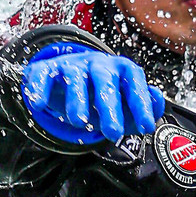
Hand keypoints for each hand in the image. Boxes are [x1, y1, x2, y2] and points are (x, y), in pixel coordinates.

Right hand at [21, 44, 164, 144]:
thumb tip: (157, 105)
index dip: (141, 104)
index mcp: (120, 69)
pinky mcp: (48, 68)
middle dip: (110, 106)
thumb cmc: (101, 93)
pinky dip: (38, 88)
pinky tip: (38, 105)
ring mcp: (72, 64)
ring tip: (79, 122)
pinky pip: (42, 75)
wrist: (66, 77)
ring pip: (75, 78)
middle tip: (113, 132)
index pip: (134, 82)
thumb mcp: (125, 102)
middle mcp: (98, 64)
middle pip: (105, 80)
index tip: (147, 126)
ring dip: (77, 100)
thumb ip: (145, 106)